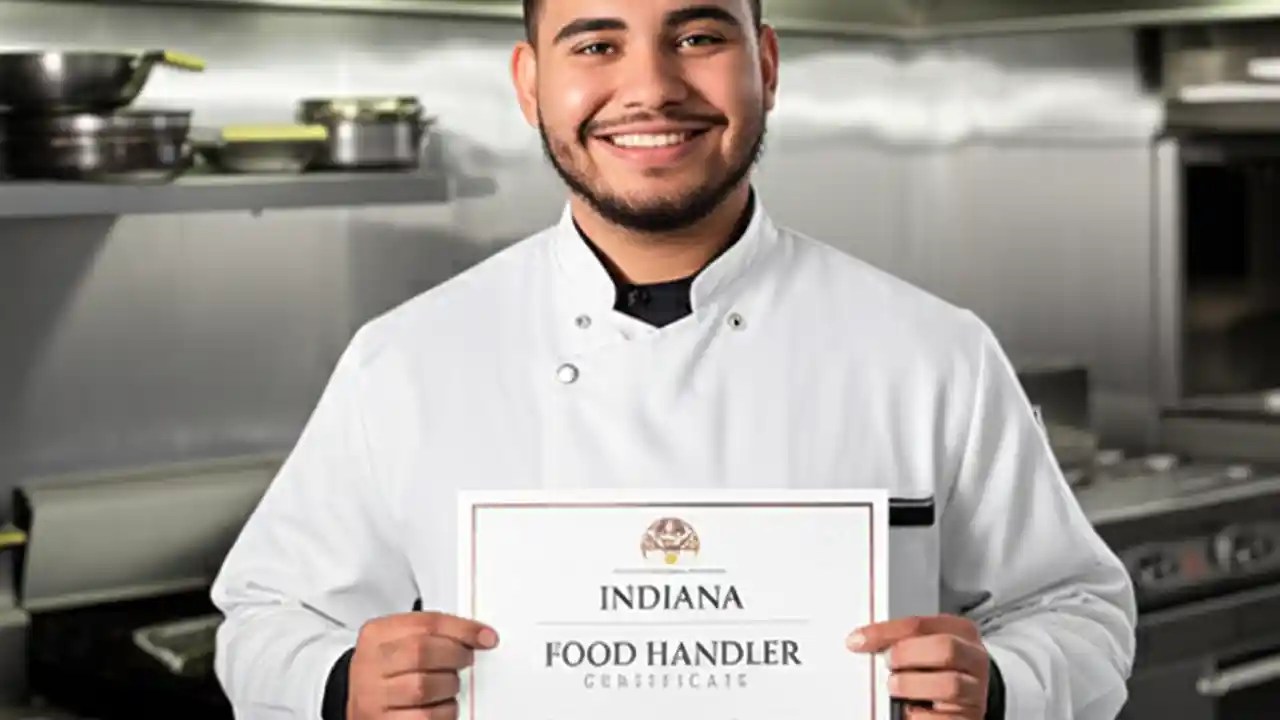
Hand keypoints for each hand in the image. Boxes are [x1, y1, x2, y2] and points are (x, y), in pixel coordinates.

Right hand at [347, 611, 498, 719]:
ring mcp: (374, 697)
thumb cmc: (388, 670)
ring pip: (422, 687)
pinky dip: (444, 712)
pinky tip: (443, 705)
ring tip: (449, 685)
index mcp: (377, 635)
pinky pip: (424, 718)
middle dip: (455, 655)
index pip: (425, 623)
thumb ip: (434, 633)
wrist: (363, 702)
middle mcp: (370, 664)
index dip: (461, 628)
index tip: (484, 636)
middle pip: (422, 652)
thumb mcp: (401, 640)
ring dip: (449, 686)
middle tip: (466, 660)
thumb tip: (479, 636)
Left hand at [847, 615, 988, 718]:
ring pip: (949, 684)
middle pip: (944, 648)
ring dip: (912, 685)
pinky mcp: (969, 718)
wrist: (966, 699)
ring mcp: (975, 692)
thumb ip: (903, 639)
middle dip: (907, 655)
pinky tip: (908, 709)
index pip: (920, 624)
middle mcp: (974, 660)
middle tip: (888, 664)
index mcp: (961, 632)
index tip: (859, 640)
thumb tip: (861, 640)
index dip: (886, 632)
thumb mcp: (926, 645)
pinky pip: (943, 718)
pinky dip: (918, 715)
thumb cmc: (939, 668)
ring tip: (896, 688)